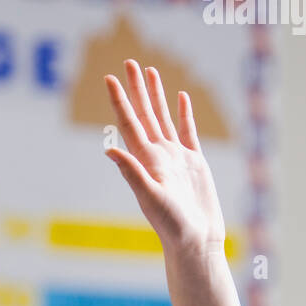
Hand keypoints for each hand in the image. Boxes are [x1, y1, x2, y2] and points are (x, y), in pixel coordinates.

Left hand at [104, 60, 225, 254]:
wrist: (196, 242)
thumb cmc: (172, 225)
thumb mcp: (150, 197)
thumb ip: (132, 172)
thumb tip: (109, 148)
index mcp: (146, 160)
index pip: (129, 123)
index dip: (119, 100)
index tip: (109, 78)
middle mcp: (158, 156)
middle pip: (144, 115)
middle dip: (136, 89)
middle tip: (128, 63)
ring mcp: (176, 158)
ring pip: (163, 119)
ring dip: (156, 96)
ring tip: (149, 72)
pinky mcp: (194, 164)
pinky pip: (187, 132)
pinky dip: (183, 114)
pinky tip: (181, 98)